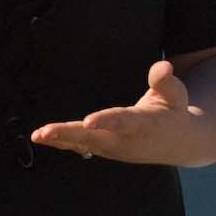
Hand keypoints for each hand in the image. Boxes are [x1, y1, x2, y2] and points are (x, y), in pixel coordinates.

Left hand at [30, 59, 198, 164]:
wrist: (177, 144)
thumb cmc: (173, 112)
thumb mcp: (175, 95)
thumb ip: (165, 81)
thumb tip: (163, 66)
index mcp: (143, 125)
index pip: (122, 122)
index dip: (105, 121)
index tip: (88, 122)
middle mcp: (124, 139)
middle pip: (92, 137)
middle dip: (67, 134)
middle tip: (45, 132)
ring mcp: (113, 148)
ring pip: (82, 143)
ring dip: (59, 140)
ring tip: (37, 135)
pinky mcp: (105, 149)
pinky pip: (80, 146)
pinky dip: (61, 143)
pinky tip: (41, 138)